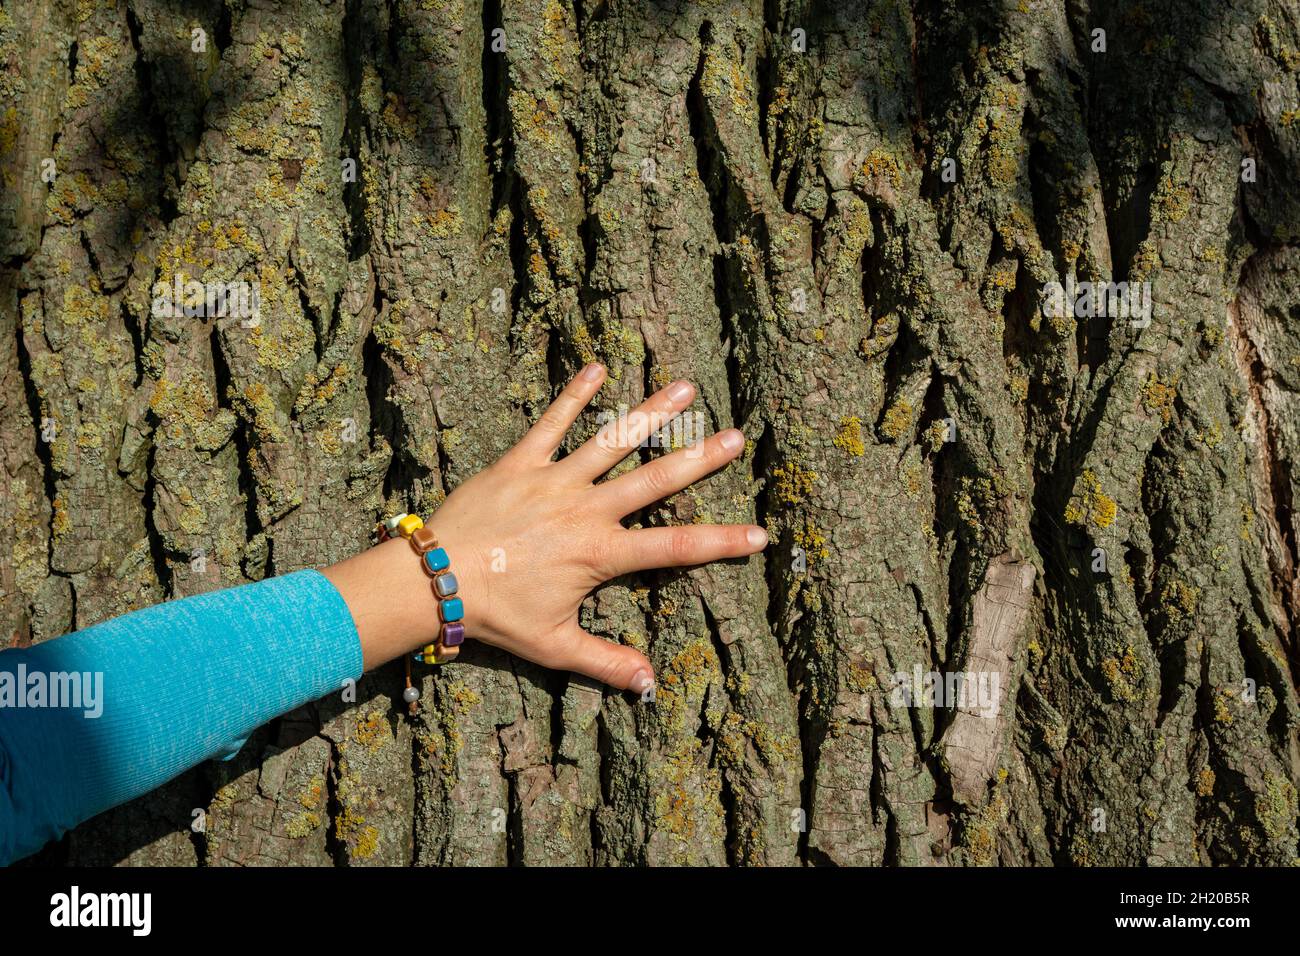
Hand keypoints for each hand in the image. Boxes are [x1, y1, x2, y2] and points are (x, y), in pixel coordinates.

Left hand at [419, 363, 765, 691]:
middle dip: (700, 460)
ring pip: (611, 441)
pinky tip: (598, 369)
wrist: (433, 582)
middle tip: (736, 438)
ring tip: (686, 388)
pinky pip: (551, 423)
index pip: (675, 548)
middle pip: (655, 481)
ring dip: (651, 413)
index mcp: (600, 554)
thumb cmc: (495, 616)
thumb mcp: (554, 645)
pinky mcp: (520, 462)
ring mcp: (554, 481)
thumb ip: (606, 662)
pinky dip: (573, 397)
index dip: (721, 542)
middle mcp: (585, 510)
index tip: (759, 535)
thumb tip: (650, 685)